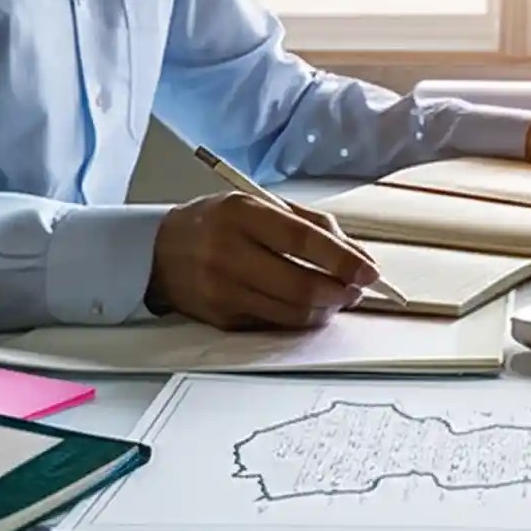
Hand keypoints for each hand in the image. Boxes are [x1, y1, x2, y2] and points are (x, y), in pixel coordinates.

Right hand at [147, 193, 378, 330]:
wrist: (160, 251)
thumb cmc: (220, 223)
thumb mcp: (261, 206)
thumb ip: (313, 226)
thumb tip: (358, 257)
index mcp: (241, 214)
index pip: (303, 241)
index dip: (343, 260)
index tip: (370, 271)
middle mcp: (228, 252)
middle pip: (301, 285)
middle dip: (340, 292)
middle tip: (357, 289)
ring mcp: (222, 290)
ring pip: (292, 312)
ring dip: (326, 309)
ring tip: (337, 297)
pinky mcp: (222, 318)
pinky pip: (275, 324)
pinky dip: (301, 318)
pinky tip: (308, 306)